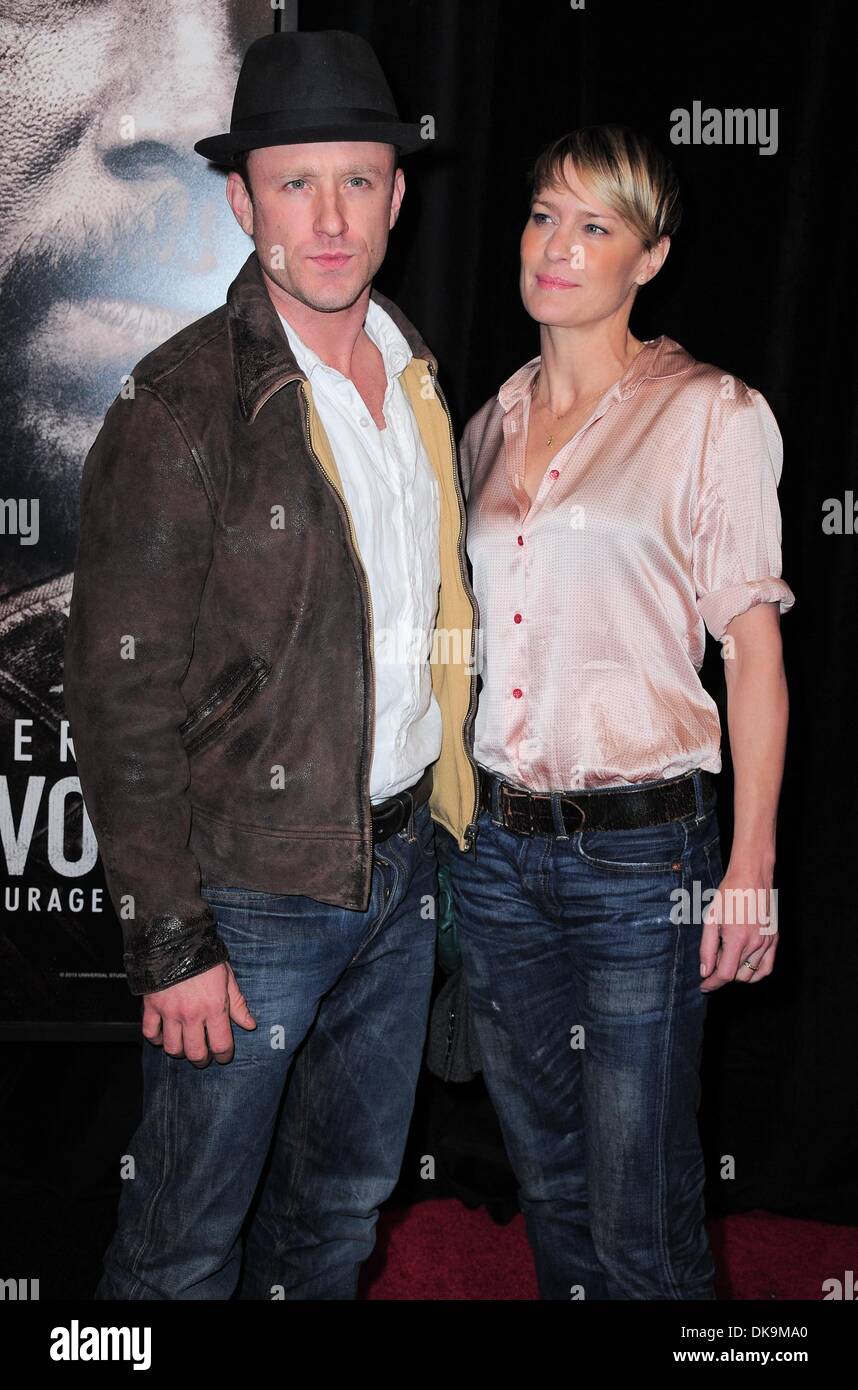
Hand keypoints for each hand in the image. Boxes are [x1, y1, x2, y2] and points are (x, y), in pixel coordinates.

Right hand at [142, 962, 256, 1065]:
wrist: (176, 940)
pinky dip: (156, 1039)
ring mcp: (170, 1012)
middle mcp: (192, 1014)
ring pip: (172, 1047)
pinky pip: (150, 1032)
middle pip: (195, 1052)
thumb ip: (238, 1004)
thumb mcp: (227, 978)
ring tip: (184, 1047)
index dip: (224, 1056)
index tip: (224, 1056)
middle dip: (201, 1060)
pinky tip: (162, 1036)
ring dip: (179, 1052)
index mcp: (214, 1008)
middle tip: (204, 1058)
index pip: (221, 1045)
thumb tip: (250, 1024)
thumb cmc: (204, 957)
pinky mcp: (152, 1006)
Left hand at [699, 863, 777, 990]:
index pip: (725, 974)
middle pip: (738, 976)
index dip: (712, 984)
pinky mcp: (775, 939)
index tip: (704, 987)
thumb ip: (707, 949)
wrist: (752, 876)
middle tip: (713, 963)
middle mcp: (756, 943)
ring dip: (738, 975)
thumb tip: (705, 972)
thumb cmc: (729, 894)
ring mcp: (768, 942)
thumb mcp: (711, 919)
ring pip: (753, 975)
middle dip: (723, 976)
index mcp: (737, 938)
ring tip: (728, 961)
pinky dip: (756, 973)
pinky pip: (767, 967)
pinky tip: (744, 966)